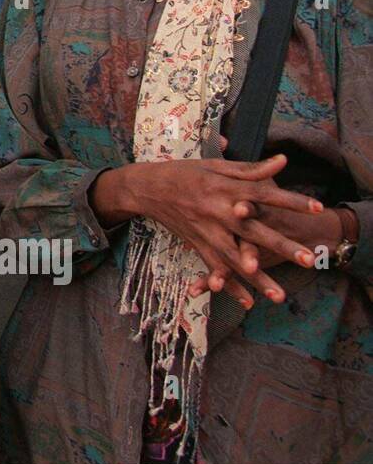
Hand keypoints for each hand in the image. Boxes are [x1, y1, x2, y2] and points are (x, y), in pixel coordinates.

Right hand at [92, 154, 322, 308]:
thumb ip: (249, 169)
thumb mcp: (215, 166)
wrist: (146, 188)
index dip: (291, 201)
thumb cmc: (182, 173)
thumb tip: (282, 161)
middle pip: (254, 232)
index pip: (264, 194)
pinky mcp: (197, 245)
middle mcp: (217, 212)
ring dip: (258, 279)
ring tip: (280, 296)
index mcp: (224, 189)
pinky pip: (216, 268)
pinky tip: (247, 302)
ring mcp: (206, 232)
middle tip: (308, 260)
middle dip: (281, 247)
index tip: (318, 208)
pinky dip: (230, 287)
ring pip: (236, 259)